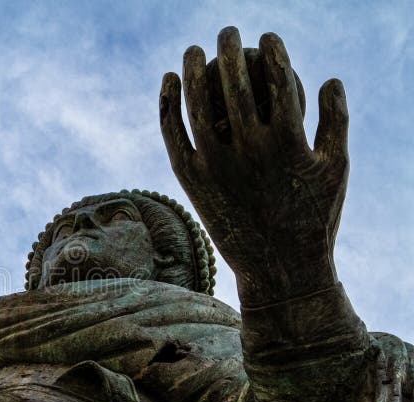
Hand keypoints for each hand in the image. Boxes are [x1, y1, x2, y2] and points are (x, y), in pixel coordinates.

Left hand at [159, 27, 348, 305]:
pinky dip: (167, 104)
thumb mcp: (337, 170)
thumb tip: (328, 78)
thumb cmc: (313, 216)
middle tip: (227, 30)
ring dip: (191, 70)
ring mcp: (215, 166)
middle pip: (235, 85)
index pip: (279, 81)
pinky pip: (173, 134)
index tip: (268, 36)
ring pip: (197, 106)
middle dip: (231, 49)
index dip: (273, 51)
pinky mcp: (190, 180)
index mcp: (287, 143)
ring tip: (193, 49)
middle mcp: (248, 151)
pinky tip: (167, 81)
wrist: (278, 268)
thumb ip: (336, 122)